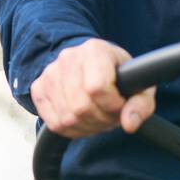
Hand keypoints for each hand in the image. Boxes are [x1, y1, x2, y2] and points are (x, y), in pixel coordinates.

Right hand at [30, 38, 156, 137]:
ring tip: (98, 117)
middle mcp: (68, 57)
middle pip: (81, 106)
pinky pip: (53, 123)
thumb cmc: (119, 76)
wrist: (91, 66)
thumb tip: (129, 124)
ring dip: (87, 127)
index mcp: (95, 50)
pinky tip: (83, 120)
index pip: (98, 87)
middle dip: (101, 119)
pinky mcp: (39, 89)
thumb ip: (140, 104)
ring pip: (67, 118)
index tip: (120, 105)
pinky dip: (71, 130)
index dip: (112, 105)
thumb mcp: (139, 86)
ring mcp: (50, 73)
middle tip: (110, 115)